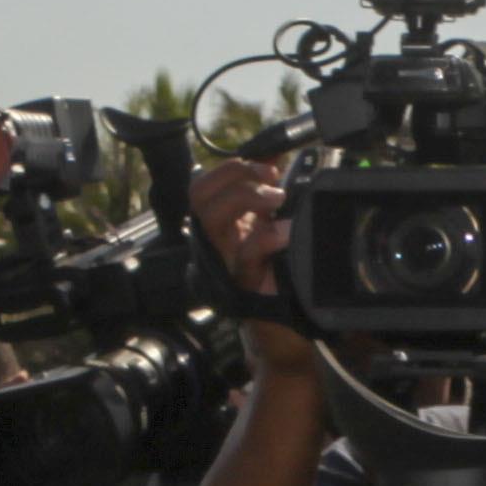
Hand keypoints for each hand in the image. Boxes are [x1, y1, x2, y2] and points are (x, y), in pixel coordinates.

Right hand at [191, 155, 309, 367]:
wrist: (282, 332)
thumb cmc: (277, 279)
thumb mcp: (270, 227)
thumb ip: (268, 193)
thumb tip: (274, 153)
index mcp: (220, 224)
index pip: (204, 184)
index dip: (231, 167)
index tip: (267, 164)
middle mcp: (214, 242)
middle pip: (199, 194)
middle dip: (234, 175)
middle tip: (270, 180)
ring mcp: (223, 263)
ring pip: (211, 218)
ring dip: (245, 198)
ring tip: (276, 199)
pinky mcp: (241, 284)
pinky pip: (245, 253)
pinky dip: (267, 236)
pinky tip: (286, 232)